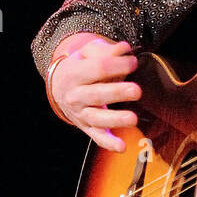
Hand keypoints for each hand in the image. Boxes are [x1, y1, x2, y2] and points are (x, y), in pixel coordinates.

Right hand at [49, 38, 142, 152]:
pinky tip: (122, 147)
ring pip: (97, 118)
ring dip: (115, 119)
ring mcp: (80, 113)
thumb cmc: (81, 66)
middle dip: (117, 93)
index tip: (134, 62)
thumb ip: (106, 50)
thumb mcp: (88, 53)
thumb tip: (124, 48)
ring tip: (133, 119)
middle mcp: (74, 96)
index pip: (97, 69)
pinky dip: (109, 143)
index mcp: (73, 74)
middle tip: (137, 91)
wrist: (59, 86)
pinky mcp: (87, 128)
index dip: (117, 65)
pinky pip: (98, 137)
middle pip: (96, 95)